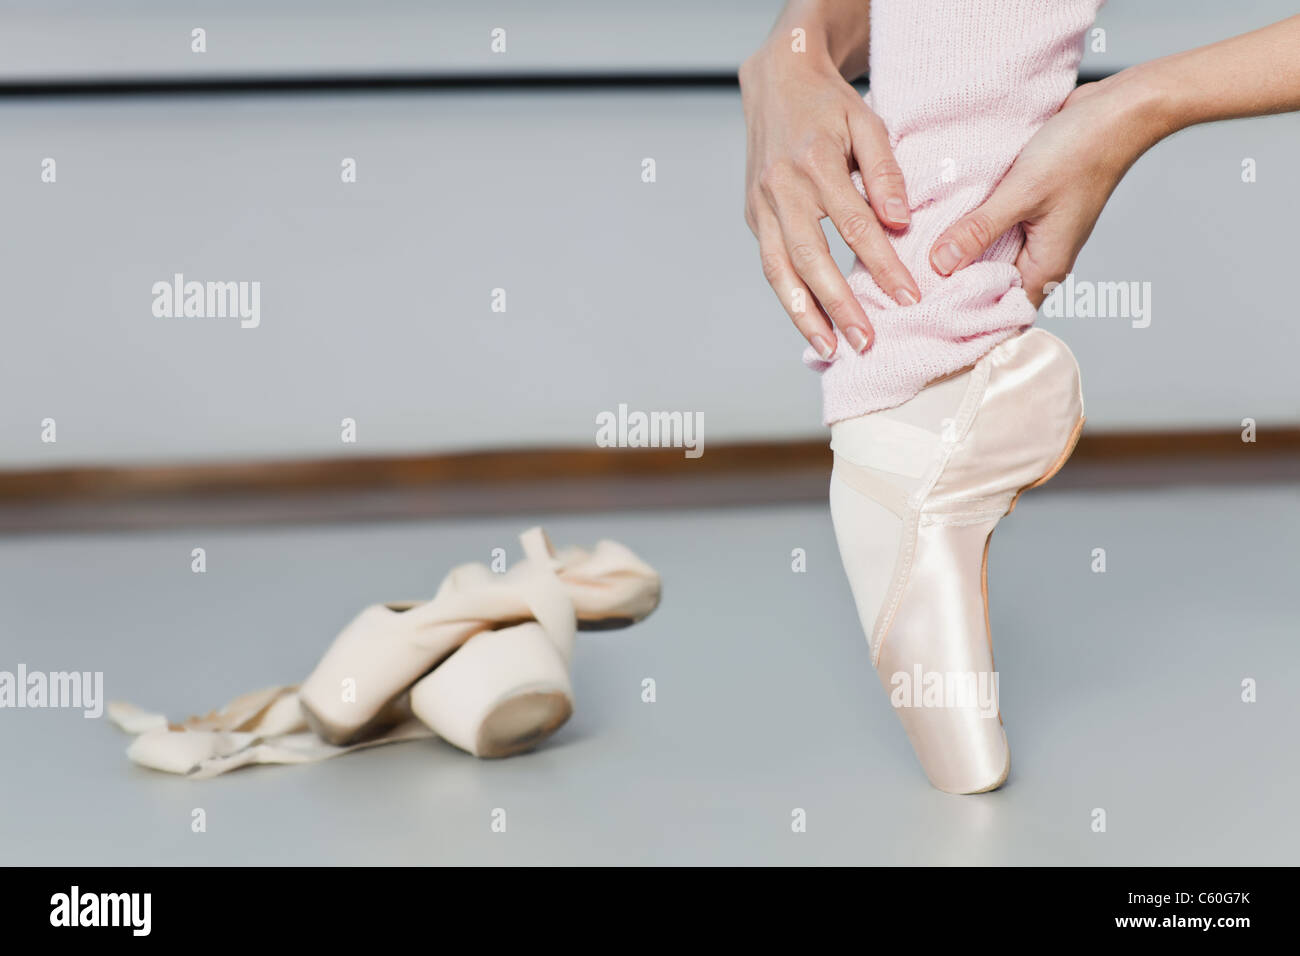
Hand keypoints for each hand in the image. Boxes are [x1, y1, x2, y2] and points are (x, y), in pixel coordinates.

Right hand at [740, 46, 920, 357]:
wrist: (776, 82)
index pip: (855, 225)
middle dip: (839, 305)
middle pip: (810, 258)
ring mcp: (760, 205)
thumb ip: (886, 172)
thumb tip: (899, 224)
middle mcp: (781, 188)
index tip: (909, 297)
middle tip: (866, 341)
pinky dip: (790, 297)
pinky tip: (811, 322)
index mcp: (814, 162)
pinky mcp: (753, 217)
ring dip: (803, 315)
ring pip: (779, 271)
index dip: (883, 265)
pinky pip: (771, 264)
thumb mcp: (868, 122)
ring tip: (829, 348)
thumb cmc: (829, 105)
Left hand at [928, 71, 1167, 305]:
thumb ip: (981, 229)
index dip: (965, 312)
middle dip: (954, 283)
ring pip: (988, 255)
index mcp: (1046, 266)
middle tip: (912, 281)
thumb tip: (941, 263)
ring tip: (917, 252)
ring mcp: (1035, 234)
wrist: (1116, 109)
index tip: (926, 308)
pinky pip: (993, 228)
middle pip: (989, 285)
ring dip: (960, 252)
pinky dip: (971, 227)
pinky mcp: (1028, 210)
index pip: (999, 310)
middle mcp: (1042, 257)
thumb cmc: (1082, 150)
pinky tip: (941, 220)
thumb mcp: (1023, 191)